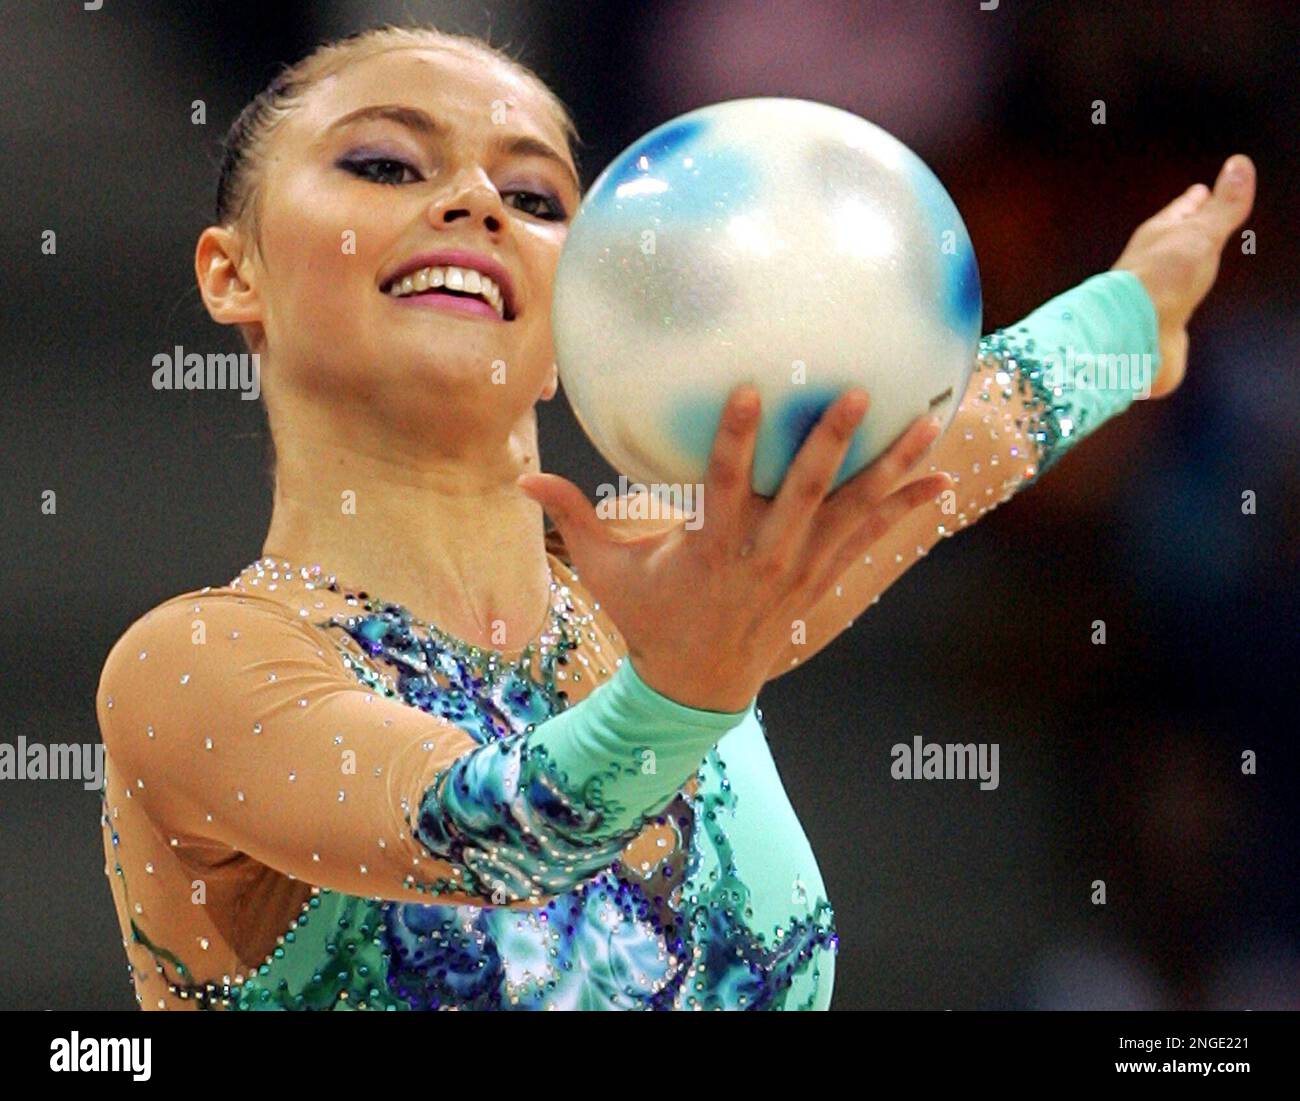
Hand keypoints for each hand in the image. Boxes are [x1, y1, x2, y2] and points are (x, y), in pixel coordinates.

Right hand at [517, 387, 951, 711]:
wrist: (698, 687)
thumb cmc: (650, 619)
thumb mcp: (606, 573)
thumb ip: (573, 518)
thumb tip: (521, 479)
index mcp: (709, 547)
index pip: (722, 484)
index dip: (735, 437)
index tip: (751, 388)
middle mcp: (762, 557)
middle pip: (800, 494)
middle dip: (829, 444)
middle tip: (858, 393)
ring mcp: (799, 570)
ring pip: (849, 513)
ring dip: (889, 470)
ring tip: (928, 424)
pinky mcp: (821, 580)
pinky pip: (868, 539)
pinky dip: (905, 513)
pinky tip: (942, 486)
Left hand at [1111, 153, 1255, 397]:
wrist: (1131, 337)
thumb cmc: (1159, 282)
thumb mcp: (1200, 235)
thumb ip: (1222, 206)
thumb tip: (1238, 164)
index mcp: (1158, 236)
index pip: (1179, 212)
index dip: (1192, 201)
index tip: (1200, 191)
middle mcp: (1151, 266)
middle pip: (1172, 244)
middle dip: (1186, 234)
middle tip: (1200, 224)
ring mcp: (1152, 298)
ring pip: (1170, 277)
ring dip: (1182, 269)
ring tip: (1196, 264)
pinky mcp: (1157, 328)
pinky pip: (1170, 311)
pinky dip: (1178, 305)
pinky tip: (1181, 311)